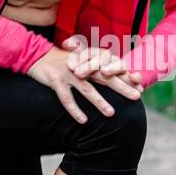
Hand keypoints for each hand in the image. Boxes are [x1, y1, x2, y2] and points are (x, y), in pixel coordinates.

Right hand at [26, 45, 141, 123]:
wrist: (35, 54)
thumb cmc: (61, 60)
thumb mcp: (80, 61)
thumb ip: (95, 68)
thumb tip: (114, 76)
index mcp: (89, 60)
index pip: (112, 69)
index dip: (126, 77)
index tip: (140, 88)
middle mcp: (82, 66)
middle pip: (105, 77)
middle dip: (122, 87)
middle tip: (136, 97)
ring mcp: (69, 73)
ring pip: (87, 89)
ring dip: (100, 102)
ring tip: (111, 113)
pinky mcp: (56, 81)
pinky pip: (67, 98)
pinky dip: (75, 110)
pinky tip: (83, 121)